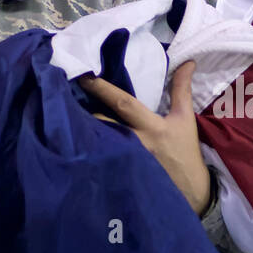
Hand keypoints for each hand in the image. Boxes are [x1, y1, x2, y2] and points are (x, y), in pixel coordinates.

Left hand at [78, 61, 211, 214]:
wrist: (190, 190)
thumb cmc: (185, 150)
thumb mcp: (185, 119)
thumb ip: (182, 89)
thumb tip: (187, 62)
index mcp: (152, 127)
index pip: (124, 103)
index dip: (103, 89)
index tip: (83, 75)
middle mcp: (135, 144)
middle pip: (102, 124)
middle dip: (82, 110)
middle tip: (62, 93)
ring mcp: (125, 161)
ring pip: (97, 142)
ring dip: (82, 129)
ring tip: (63, 114)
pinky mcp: (118, 175)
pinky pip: (98, 158)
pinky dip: (87, 147)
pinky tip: (73, 140)